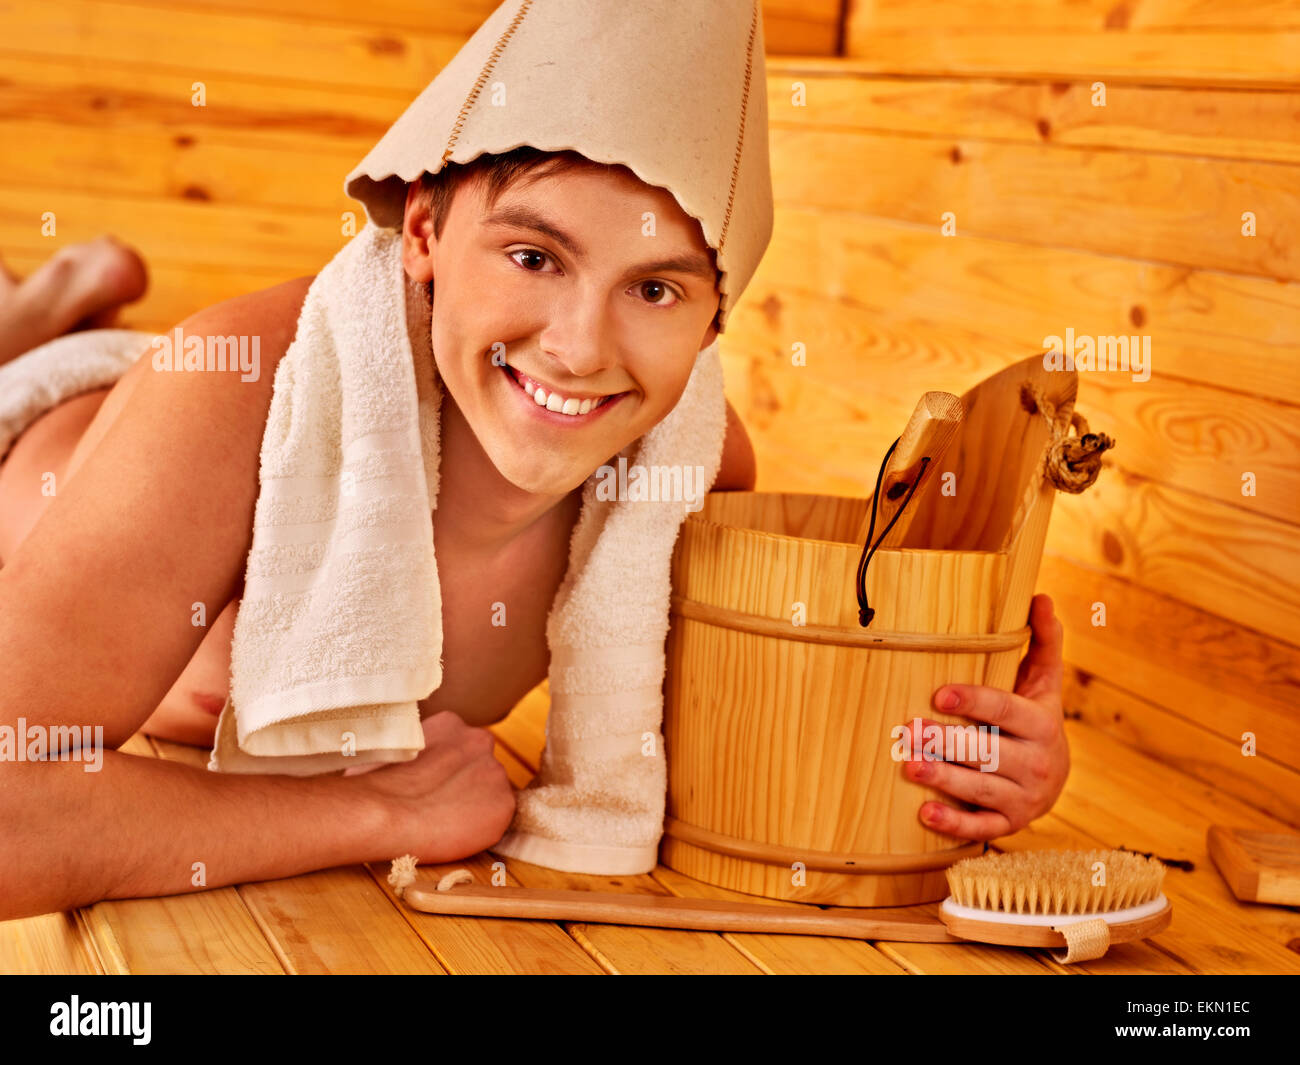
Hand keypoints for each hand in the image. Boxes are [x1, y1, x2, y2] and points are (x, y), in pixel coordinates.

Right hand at [349, 711, 517, 862]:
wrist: (384, 810)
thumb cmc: (375, 785)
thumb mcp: (398, 748)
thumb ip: (419, 751)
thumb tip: (408, 766)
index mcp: (453, 724)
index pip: (462, 749)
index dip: (449, 773)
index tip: (434, 787)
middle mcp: (481, 741)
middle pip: (481, 768)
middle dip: (466, 786)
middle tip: (441, 806)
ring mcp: (496, 772)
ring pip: (492, 793)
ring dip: (475, 807)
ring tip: (444, 821)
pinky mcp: (505, 804)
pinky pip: (498, 819)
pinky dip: (482, 829)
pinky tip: (455, 832)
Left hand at [901, 594, 1068, 840]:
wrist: (1055, 777)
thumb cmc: (1034, 719)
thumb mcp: (1042, 681)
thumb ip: (1042, 641)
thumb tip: (1041, 597)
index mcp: (1042, 723)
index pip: (1006, 710)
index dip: (974, 701)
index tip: (939, 694)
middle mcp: (1038, 763)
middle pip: (989, 752)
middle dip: (948, 742)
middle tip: (910, 730)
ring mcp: (1025, 798)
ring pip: (982, 788)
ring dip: (944, 779)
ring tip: (909, 765)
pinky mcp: (1009, 824)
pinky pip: (981, 827)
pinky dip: (954, 823)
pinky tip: (924, 813)